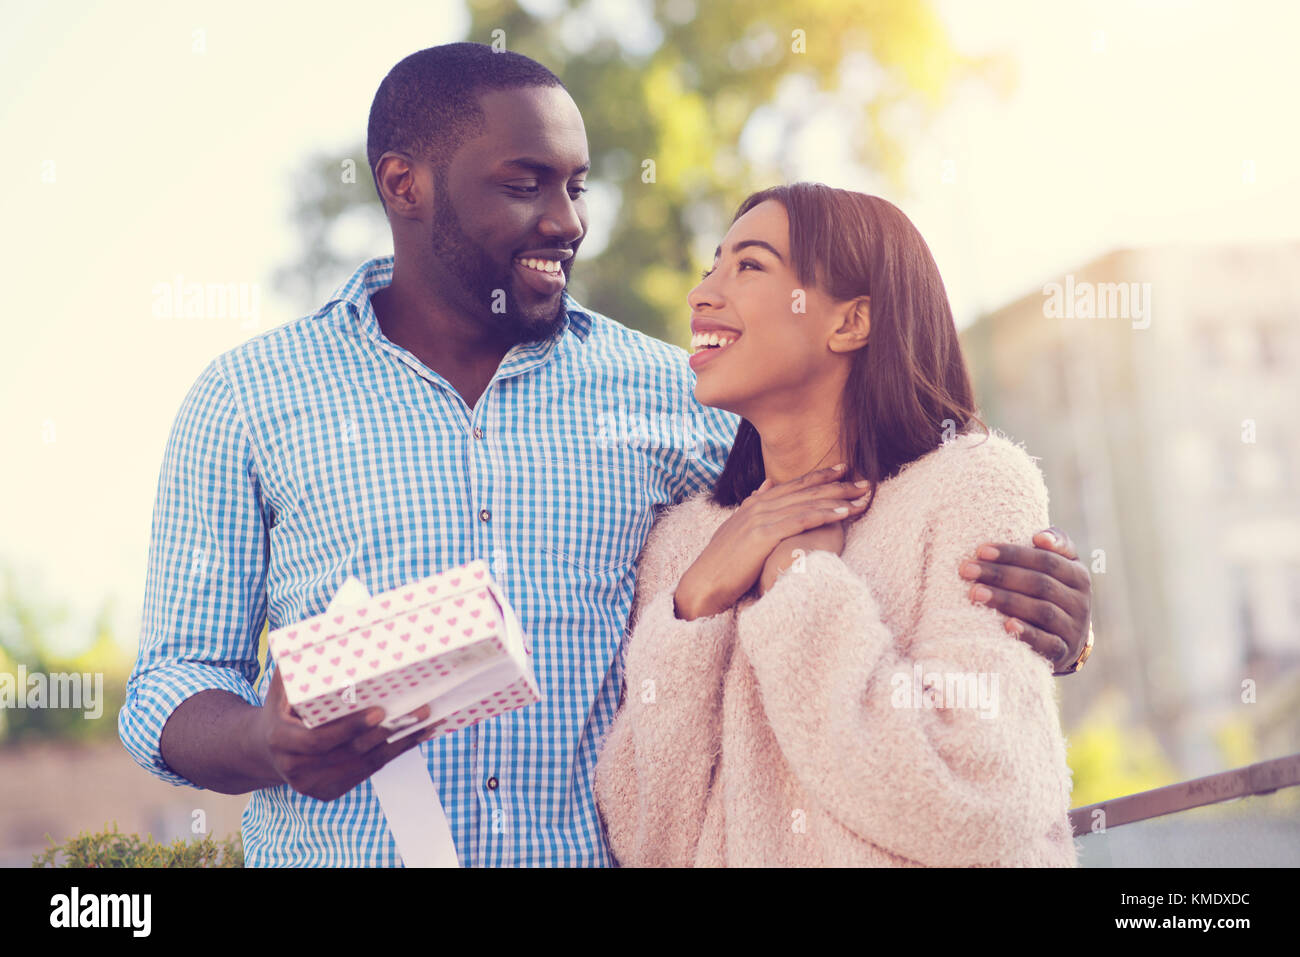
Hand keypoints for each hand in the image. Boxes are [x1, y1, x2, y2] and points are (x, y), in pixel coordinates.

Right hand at [252, 667, 437, 800]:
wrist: (265, 750)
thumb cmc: (280, 709)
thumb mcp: (281, 687)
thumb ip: (296, 666)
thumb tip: (322, 635)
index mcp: (282, 741)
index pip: (320, 739)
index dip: (351, 727)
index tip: (379, 711)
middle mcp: (295, 769)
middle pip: (350, 753)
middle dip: (387, 732)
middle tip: (419, 711)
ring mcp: (312, 785)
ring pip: (364, 765)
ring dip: (398, 745)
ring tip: (425, 723)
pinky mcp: (328, 792)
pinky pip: (366, 773)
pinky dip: (392, 754)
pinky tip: (414, 738)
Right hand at [673, 465, 869, 619]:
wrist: (703, 584)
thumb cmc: (722, 564)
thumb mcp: (737, 529)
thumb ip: (753, 506)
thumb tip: (767, 485)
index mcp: (753, 504)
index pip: (793, 485)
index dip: (819, 476)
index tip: (842, 470)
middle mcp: (758, 506)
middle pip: (805, 490)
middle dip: (837, 484)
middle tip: (865, 480)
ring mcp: (760, 519)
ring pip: (807, 503)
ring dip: (838, 497)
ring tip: (863, 495)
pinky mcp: (763, 535)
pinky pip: (800, 520)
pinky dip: (823, 514)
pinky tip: (844, 511)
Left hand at [958, 525, 1091, 672]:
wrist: (1068, 638)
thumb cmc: (1052, 591)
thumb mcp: (1060, 566)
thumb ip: (1054, 543)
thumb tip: (1040, 537)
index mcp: (1078, 575)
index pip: (1046, 560)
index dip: (1013, 554)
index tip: (980, 550)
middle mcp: (1079, 601)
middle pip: (1040, 584)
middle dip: (1001, 575)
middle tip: (967, 570)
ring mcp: (1073, 628)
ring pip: (1042, 611)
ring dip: (1007, 601)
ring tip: (975, 593)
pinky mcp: (1063, 651)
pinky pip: (1048, 643)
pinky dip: (1028, 634)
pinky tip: (1006, 625)